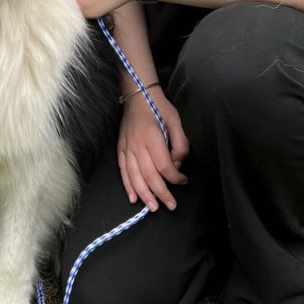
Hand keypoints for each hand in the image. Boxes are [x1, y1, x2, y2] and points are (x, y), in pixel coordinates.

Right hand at [117, 91, 189, 211]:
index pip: (164, 166)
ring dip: (144, 194)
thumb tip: (177, 165)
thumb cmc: (159, 107)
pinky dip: (128, 186)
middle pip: (149, 175)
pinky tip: (133, 198)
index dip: (175, 178)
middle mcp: (137, 145)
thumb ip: (180, 143)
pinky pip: (123, 171)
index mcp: (152, 137)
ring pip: (134, 177)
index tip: (184, 181)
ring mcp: (126, 148)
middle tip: (171, 205)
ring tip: (153, 207)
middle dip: (161, 193)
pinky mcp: (120, 149)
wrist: (137, 95)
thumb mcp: (176, 120)